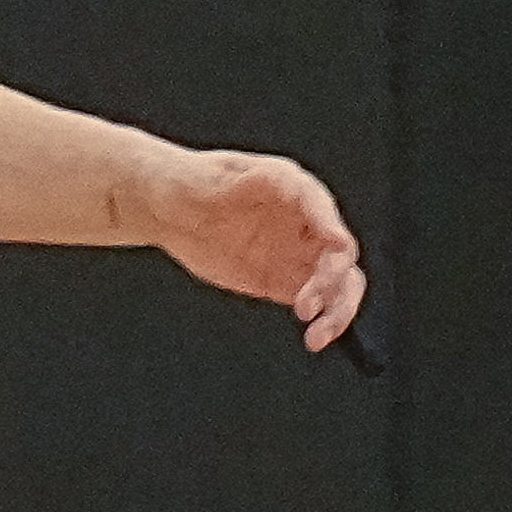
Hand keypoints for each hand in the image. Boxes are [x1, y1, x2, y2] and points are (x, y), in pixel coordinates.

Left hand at [150, 146, 366, 352]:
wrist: (170, 207)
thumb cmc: (198, 180)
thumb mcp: (229, 173)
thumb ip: (273, 184)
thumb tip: (306, 197)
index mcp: (296, 192)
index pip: (325, 214)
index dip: (333, 233)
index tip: (335, 248)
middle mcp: (306, 225)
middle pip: (341, 258)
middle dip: (333, 284)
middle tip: (306, 306)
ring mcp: (296, 255)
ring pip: (339, 285)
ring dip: (337, 312)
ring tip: (315, 336)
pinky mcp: (283, 281)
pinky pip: (317, 304)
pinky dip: (323, 322)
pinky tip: (314, 337)